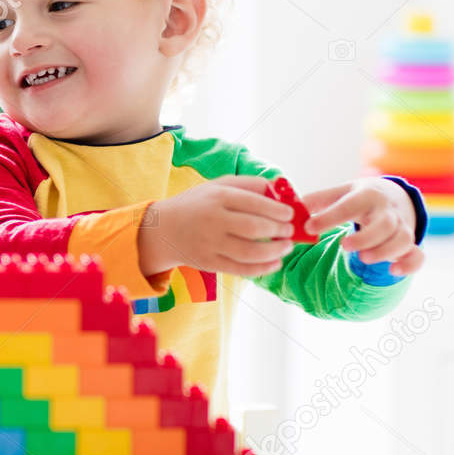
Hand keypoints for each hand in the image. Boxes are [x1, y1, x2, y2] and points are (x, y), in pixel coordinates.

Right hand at [137, 176, 296, 278]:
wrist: (163, 229)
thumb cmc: (198, 204)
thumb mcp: (218, 186)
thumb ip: (249, 185)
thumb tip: (282, 189)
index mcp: (218, 197)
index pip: (254, 203)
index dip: (278, 210)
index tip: (290, 214)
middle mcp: (213, 220)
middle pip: (254, 228)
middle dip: (279, 231)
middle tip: (290, 231)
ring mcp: (210, 244)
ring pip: (249, 252)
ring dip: (275, 251)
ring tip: (286, 247)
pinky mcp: (209, 263)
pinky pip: (240, 269)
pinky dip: (262, 269)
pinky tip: (275, 263)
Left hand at [303, 177, 423, 276]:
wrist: (393, 195)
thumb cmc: (359, 198)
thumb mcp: (340, 192)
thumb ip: (317, 201)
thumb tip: (291, 208)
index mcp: (366, 196)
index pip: (349, 205)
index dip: (329, 217)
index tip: (309, 228)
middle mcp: (387, 212)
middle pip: (384, 225)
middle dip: (365, 237)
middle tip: (344, 246)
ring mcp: (402, 228)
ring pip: (402, 240)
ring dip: (384, 251)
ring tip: (363, 259)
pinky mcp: (410, 245)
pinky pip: (417, 256)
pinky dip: (409, 264)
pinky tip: (393, 271)